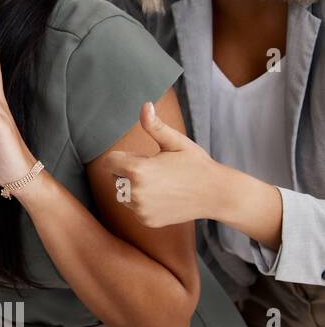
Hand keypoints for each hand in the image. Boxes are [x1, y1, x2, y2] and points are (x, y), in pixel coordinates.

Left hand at [101, 101, 218, 227]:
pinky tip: (164, 197)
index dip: (123, 158)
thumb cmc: (196, 164)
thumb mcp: (176, 142)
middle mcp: (134, 192)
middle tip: (157, 171)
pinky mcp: (146, 221)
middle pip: (115, 177)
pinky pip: (134, 208)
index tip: (143, 158)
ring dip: (134, 188)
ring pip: (123, 194)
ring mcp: (140, 209)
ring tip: (161, 184)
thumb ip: (154, 126)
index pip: (109, 162)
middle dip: (129, 172)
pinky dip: (143, 203)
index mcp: (137, 171)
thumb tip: (145, 106)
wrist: (217, 194)